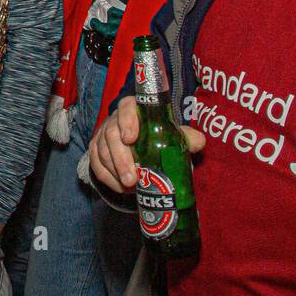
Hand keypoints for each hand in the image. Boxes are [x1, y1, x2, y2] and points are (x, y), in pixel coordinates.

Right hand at [88, 95, 206, 192]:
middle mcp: (115, 120)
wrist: (140, 145)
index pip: (126, 107)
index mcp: (134, 109)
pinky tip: (121, 188)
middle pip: (111, 134)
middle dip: (121, 158)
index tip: (130, 138)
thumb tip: (199, 142)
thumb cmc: (157, 135)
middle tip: (132, 178)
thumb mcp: (172, 134)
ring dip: (115, 172)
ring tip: (130, 187)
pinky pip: (96, 165)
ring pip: (102, 152)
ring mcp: (102, 135)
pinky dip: (108, 179)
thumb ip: (185, 137)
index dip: (126, 121)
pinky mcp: (95, 151)